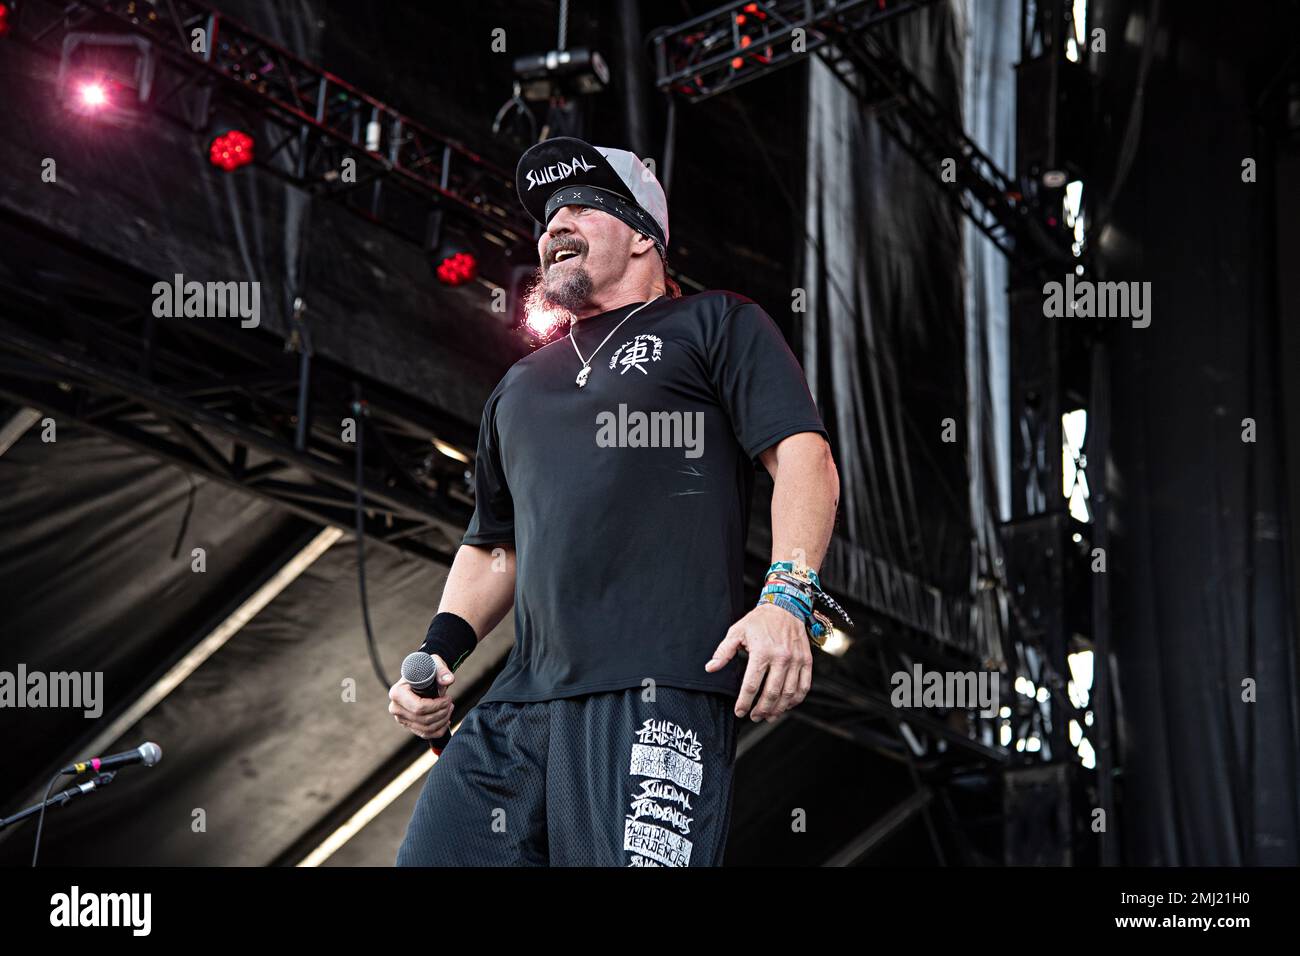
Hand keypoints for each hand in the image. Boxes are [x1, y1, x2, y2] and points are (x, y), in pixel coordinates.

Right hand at [388, 655, 454, 738]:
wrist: (422, 675)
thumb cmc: (426, 669)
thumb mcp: (434, 664)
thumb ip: (442, 671)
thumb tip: (448, 680)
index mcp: (397, 693)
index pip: (418, 708)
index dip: (437, 706)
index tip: (448, 698)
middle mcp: (395, 707)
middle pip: (422, 719)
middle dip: (441, 713)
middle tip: (451, 703)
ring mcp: (401, 718)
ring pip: (425, 728)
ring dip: (442, 721)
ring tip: (449, 709)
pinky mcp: (408, 725)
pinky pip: (424, 734)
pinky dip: (438, 730)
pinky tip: (446, 720)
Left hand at [705, 604, 812, 721]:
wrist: (786, 607)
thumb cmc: (759, 621)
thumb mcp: (736, 631)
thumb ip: (723, 652)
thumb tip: (710, 668)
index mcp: (762, 651)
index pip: (752, 684)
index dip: (745, 701)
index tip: (739, 711)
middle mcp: (781, 657)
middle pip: (772, 692)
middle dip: (761, 709)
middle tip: (754, 717)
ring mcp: (796, 660)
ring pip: (789, 693)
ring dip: (778, 708)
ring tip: (768, 715)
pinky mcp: (807, 661)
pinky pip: (804, 686)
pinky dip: (796, 700)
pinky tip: (786, 705)